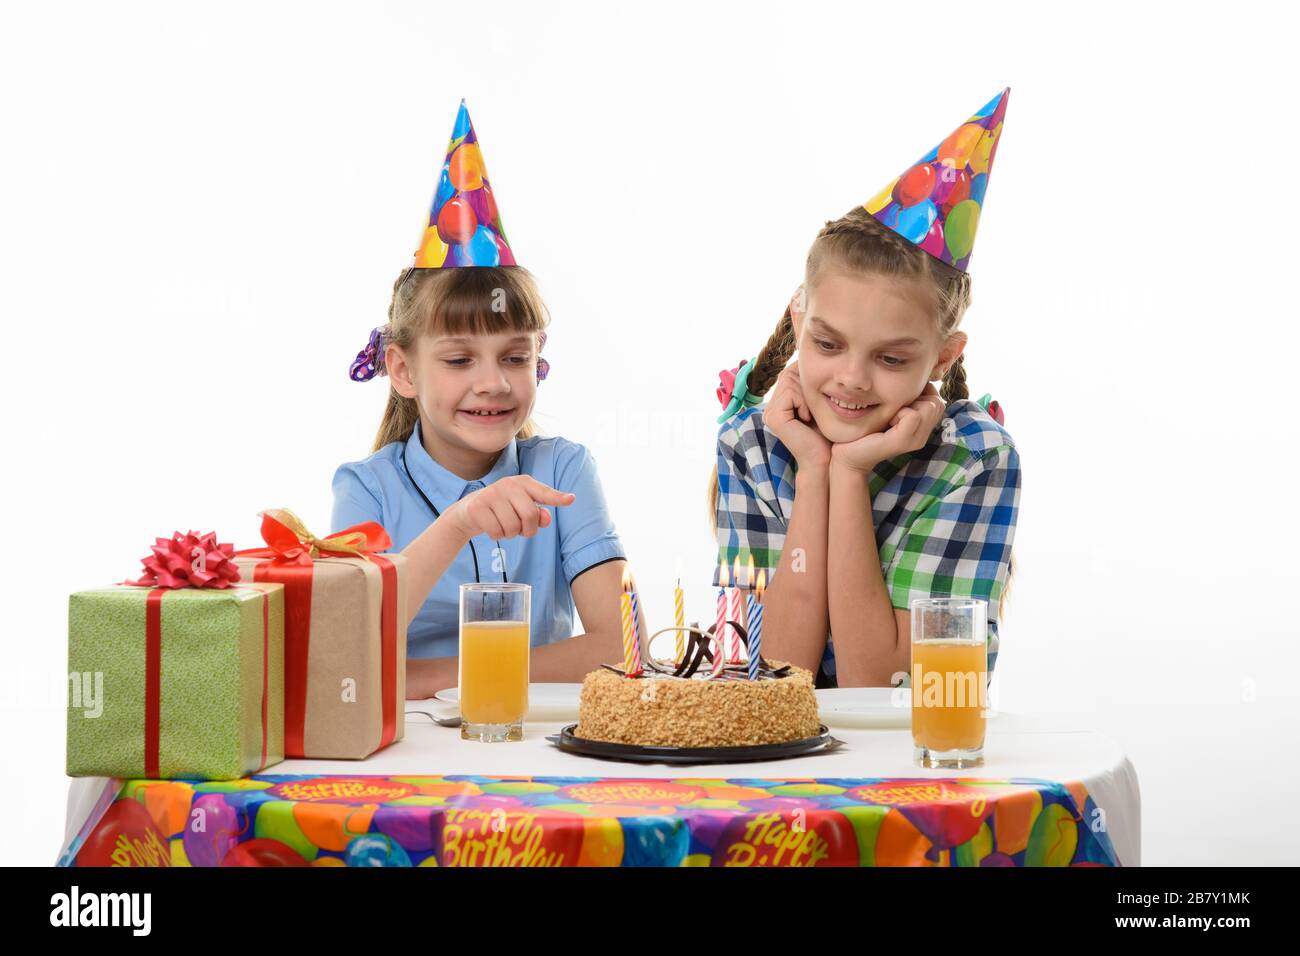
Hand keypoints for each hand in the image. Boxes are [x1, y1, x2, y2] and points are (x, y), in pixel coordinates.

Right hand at [446, 475, 574, 540]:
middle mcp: (508, 484)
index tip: (571, 499)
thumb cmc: (501, 511)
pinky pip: (497, 532)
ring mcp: (491, 494)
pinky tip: (491, 526)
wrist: (467, 512)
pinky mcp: (478, 507)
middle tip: (520, 530)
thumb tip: (546, 518)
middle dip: (528, 529)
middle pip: (530, 515)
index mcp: (523, 483)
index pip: (543, 492)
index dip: (557, 497)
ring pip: (512, 526)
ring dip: (510, 534)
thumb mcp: (521, 511)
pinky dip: (496, 535)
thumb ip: (538, 515)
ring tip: (503, 525)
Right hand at [765, 360, 831, 470]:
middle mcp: (772, 406)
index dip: (810, 377)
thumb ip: (812, 383)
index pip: (793, 371)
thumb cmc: (827, 434)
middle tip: (814, 410)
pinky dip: (803, 402)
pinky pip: (790, 392)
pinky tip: (806, 419)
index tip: (820, 400)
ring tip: (811, 416)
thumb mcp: (820, 402)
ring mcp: (769, 412)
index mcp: (780, 402)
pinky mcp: (773, 417)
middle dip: (809, 386)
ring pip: (791, 380)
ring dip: (807, 395)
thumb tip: (810, 356)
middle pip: (791, 373)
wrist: (825, 459)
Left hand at [831, 382, 946, 473]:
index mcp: (922, 428)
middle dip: (916, 398)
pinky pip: (914, 415)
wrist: (848, 454)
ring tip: (890, 416)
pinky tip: (887, 421)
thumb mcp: (890, 410)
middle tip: (894, 410)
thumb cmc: (866, 429)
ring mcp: (915, 441)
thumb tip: (918, 377)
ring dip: (907, 404)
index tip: (899, 403)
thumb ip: (906, 398)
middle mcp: (922, 436)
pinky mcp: (902, 442)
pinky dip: (899, 412)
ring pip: (929, 406)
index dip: (921, 393)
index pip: (938, 400)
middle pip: (936, 402)